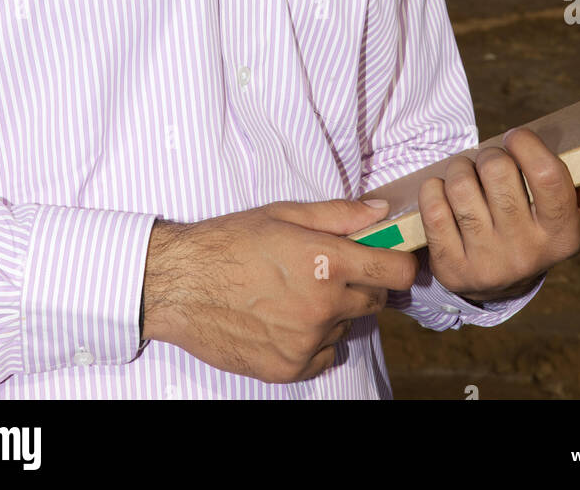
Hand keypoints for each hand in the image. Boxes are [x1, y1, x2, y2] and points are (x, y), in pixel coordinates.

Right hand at [141, 198, 418, 382]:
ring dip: (334, 313)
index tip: (389, 259)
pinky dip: (313, 341)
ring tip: (296, 293)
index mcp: (327, 262)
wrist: (181, 284)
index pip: (396, 272)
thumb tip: (382, 212)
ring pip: (346, 328)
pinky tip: (285, 319)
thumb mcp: (285, 214)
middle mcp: (323, 305)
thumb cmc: (230, 242)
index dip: (397, 263)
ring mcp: (307, 341)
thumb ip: (340, 214)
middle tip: (330, 271)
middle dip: (362, 285)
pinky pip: (325, 355)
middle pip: (376, 301)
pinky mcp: (289, 367)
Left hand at [419, 127, 579, 300]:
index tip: (520, 138)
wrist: (499, 280)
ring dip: (460, 168)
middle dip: (490, 154)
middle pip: (497, 169)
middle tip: (493, 163)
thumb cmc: (542, 224)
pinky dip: (434, 188)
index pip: (547, 174)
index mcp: (562, 234)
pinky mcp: (451, 267)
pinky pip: (432, 203)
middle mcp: (526, 253)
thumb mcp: (579, 209)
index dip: (527, 144)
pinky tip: (447, 197)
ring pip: (461, 182)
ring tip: (470, 179)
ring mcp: (487, 263)